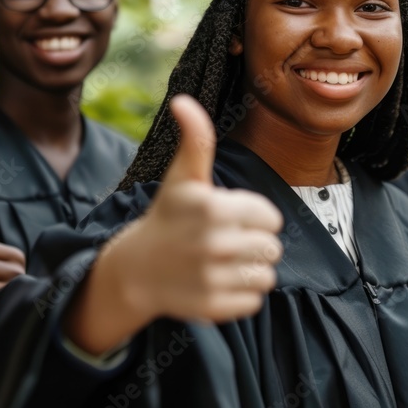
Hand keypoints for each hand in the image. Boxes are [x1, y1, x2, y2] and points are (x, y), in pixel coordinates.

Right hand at [66, 95, 284, 354]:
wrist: (135, 269)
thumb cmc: (167, 216)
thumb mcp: (182, 177)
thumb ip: (195, 139)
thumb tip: (183, 100)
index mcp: (215, 208)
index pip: (271, 218)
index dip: (254, 218)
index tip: (229, 218)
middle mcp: (215, 243)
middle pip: (272, 248)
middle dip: (254, 244)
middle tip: (225, 242)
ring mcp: (213, 277)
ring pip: (266, 276)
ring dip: (251, 271)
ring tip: (224, 263)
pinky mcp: (213, 307)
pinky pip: (254, 301)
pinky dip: (241, 295)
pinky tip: (217, 283)